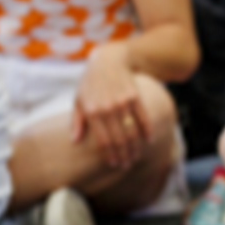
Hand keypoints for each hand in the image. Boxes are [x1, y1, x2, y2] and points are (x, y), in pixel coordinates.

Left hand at [73, 41, 149, 168]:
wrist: (108, 60)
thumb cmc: (90, 82)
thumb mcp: (78, 100)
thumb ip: (77, 121)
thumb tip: (74, 141)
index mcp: (92, 112)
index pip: (103, 141)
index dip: (109, 155)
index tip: (114, 163)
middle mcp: (107, 109)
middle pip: (118, 139)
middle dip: (123, 154)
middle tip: (126, 164)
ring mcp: (122, 102)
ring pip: (131, 131)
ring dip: (135, 146)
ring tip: (136, 156)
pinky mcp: (135, 97)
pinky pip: (143, 117)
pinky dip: (147, 130)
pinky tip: (149, 139)